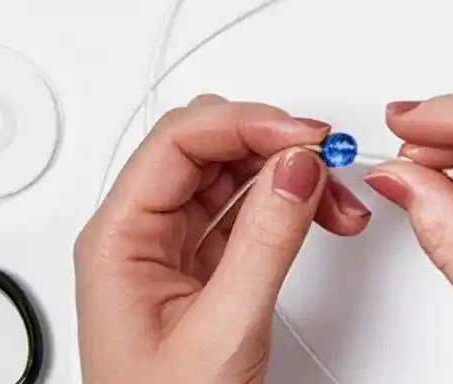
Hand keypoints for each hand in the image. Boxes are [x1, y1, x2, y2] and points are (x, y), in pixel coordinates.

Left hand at [75, 95, 371, 383]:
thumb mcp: (222, 328)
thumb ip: (264, 240)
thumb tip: (295, 166)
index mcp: (118, 238)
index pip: (178, 141)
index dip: (245, 124)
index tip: (304, 136)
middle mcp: (138, 234)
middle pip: (204, 145)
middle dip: (270, 143)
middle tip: (324, 162)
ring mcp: (169, 249)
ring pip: (229, 174)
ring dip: (286, 174)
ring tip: (334, 199)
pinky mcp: (199, 269)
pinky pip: (242, 212)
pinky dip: (286, 206)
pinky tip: (316, 215)